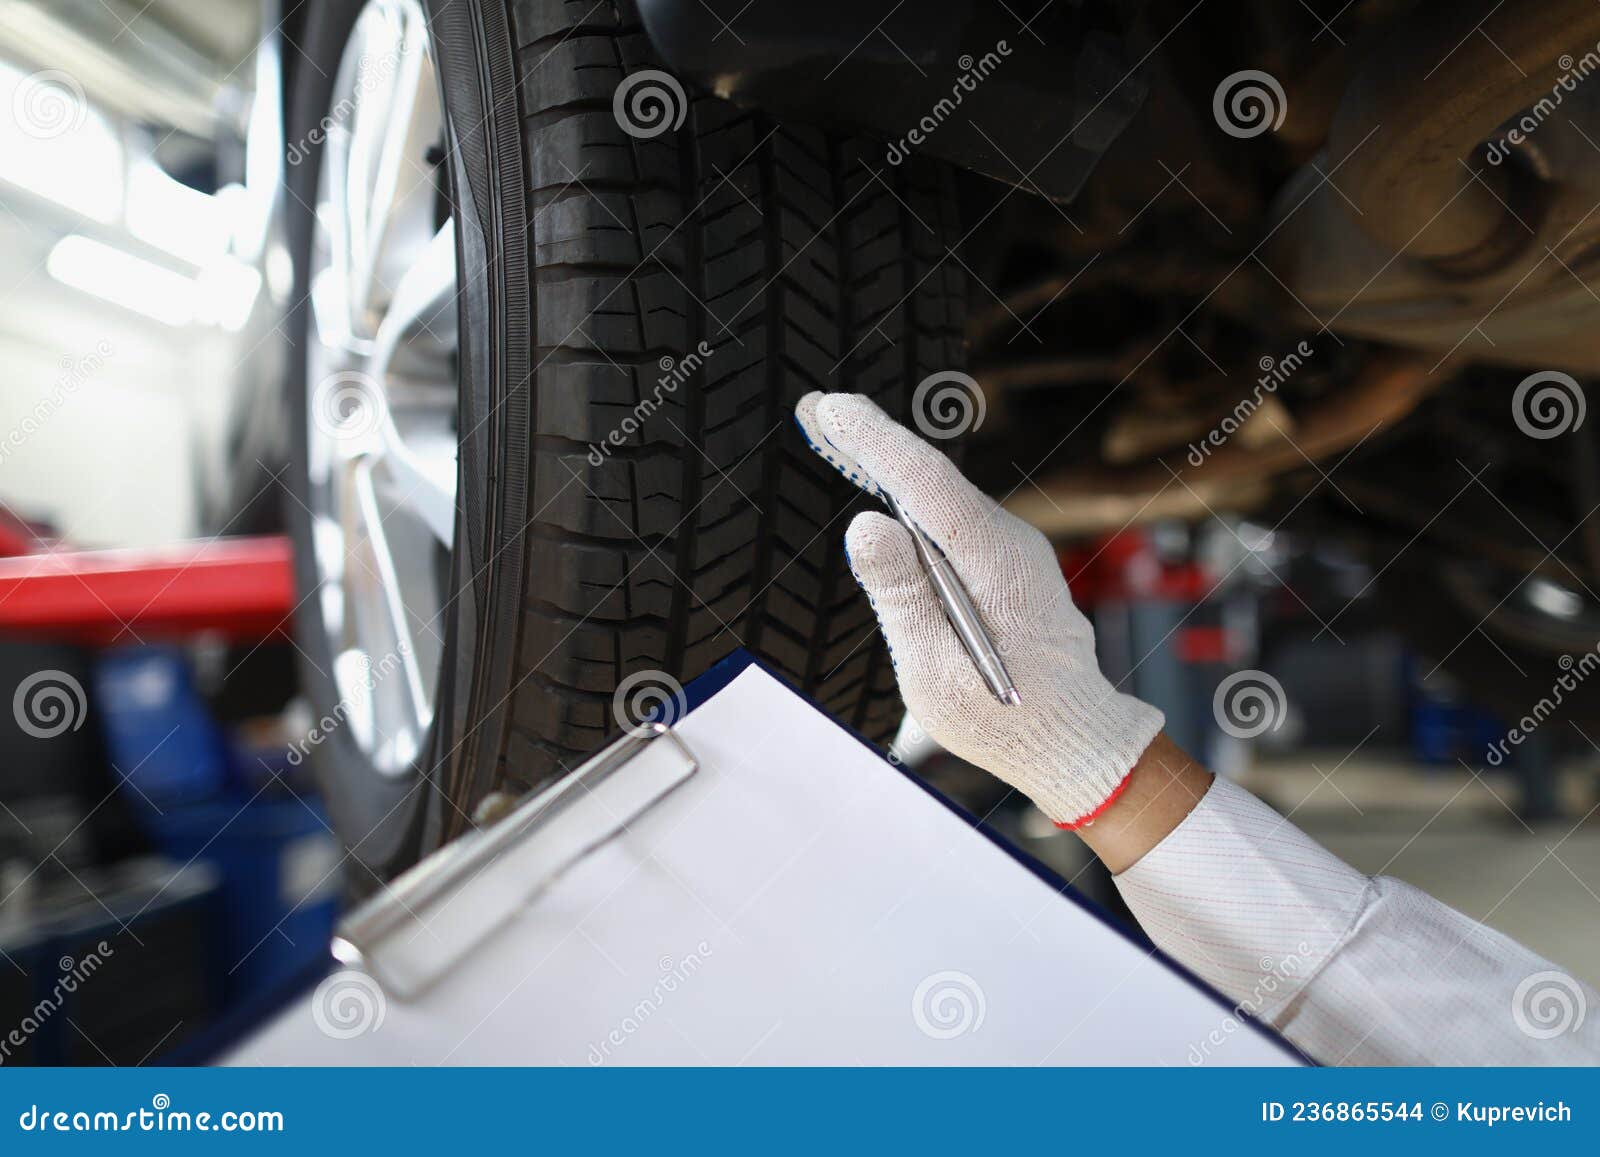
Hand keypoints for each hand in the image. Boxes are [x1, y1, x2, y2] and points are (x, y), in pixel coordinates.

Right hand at [795, 392, 1164, 827]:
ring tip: (832, 432)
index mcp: (996, 564)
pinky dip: (909, 494)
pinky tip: (877, 483)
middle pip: (933, 477)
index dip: (876, 441)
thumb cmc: (1004, 718)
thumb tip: (866, 525)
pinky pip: (950, 515)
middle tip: (813, 410)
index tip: (830, 408)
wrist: (1073, 737)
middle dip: (871, 439)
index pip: (927, 484)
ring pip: (941, 494)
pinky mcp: (1004, 560)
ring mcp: (1010, 548)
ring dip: (887, 463)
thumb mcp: (935, 671)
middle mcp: (1010, 541)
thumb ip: (900, 596)